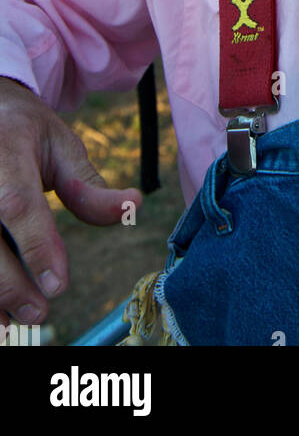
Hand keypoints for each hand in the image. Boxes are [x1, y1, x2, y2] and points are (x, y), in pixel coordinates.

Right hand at [0, 77, 141, 325]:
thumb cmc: (26, 133)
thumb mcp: (61, 146)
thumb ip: (88, 185)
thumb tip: (134, 206)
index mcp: (7, 149)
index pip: (17, 203)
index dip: (37, 246)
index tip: (58, 284)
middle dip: (11, 282)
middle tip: (40, 311)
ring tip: (14, 320)